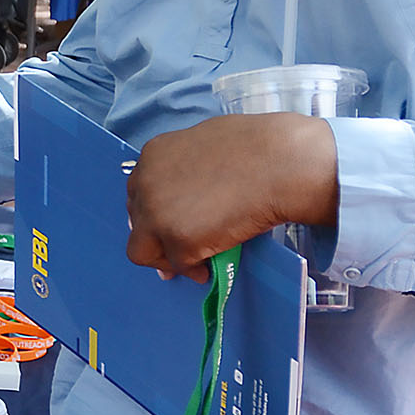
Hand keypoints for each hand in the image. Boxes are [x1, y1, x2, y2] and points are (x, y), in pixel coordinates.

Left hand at [125, 114, 338, 280]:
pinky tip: (208, 268)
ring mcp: (158, 213)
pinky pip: (177, 265)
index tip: (169, 223)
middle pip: (136, 221)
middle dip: (156, 235)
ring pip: (141, 251)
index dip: (153, 211)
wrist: (278, 162)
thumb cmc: (255, 147)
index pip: (137, 192)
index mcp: (152, 156)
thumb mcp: (204, 146)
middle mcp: (145, 184)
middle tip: (178, 248)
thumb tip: (189, 194)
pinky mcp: (178, 239)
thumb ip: (186, 168)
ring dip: (166, 257)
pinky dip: (192, 269)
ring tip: (192, 262)